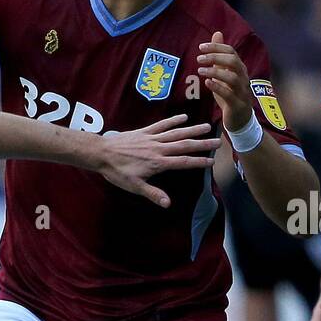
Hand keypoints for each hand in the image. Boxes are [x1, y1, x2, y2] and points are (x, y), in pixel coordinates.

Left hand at [85, 114, 219, 206]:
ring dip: (193, 130)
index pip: (183, 162)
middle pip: (185, 145)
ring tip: (207, 127)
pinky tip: (184, 117)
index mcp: (158, 163)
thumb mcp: (134, 186)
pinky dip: (173, 120)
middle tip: (219, 141)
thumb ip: (153, 194)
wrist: (101, 153)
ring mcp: (152, 138)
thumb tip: (168, 204)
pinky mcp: (144, 132)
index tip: (212, 161)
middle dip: (202, 144)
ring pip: (176, 133)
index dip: (199, 162)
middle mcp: (158, 148)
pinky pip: (161, 125)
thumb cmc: (117, 172)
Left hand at [197, 31, 256, 134]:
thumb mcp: (223, 72)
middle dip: (216, 57)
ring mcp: (241, 91)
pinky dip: (218, 87)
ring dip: (216, 72)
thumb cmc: (230, 94)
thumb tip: (217, 33)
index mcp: (239, 69)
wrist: (239, 119)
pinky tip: (207, 83)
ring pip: (232, 77)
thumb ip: (220, 55)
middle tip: (199, 58)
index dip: (217, 48)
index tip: (201, 47)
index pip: (231, 52)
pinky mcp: (237, 104)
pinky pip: (229, 94)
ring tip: (201, 70)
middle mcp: (243, 77)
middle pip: (233, 61)